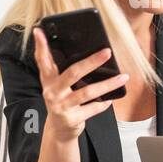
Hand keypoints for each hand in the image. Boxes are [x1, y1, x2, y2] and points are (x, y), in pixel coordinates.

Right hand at [32, 27, 127, 142]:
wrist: (59, 130)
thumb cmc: (62, 102)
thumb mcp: (58, 87)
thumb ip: (64, 72)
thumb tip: (86, 53)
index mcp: (48, 80)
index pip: (42, 60)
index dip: (40, 46)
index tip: (39, 31)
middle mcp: (51, 92)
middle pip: (73, 72)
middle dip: (91, 61)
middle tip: (107, 52)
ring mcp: (61, 106)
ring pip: (87, 92)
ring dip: (108, 84)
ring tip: (123, 77)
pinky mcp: (71, 118)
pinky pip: (93, 108)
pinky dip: (104, 103)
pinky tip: (111, 98)